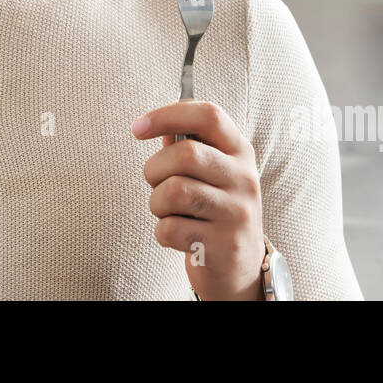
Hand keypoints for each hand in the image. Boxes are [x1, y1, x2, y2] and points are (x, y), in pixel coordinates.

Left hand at [132, 101, 264, 300]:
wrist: (241, 267)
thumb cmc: (215, 208)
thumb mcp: (211, 171)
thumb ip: (186, 145)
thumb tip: (158, 125)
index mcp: (240, 151)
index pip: (208, 115)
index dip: (168, 115)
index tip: (137, 128)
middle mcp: (244, 178)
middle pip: (185, 155)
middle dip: (155, 169)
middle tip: (156, 183)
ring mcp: (237, 213)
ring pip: (174, 192)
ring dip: (156, 203)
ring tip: (167, 211)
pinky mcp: (224, 246)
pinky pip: (170, 229)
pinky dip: (162, 232)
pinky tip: (178, 235)